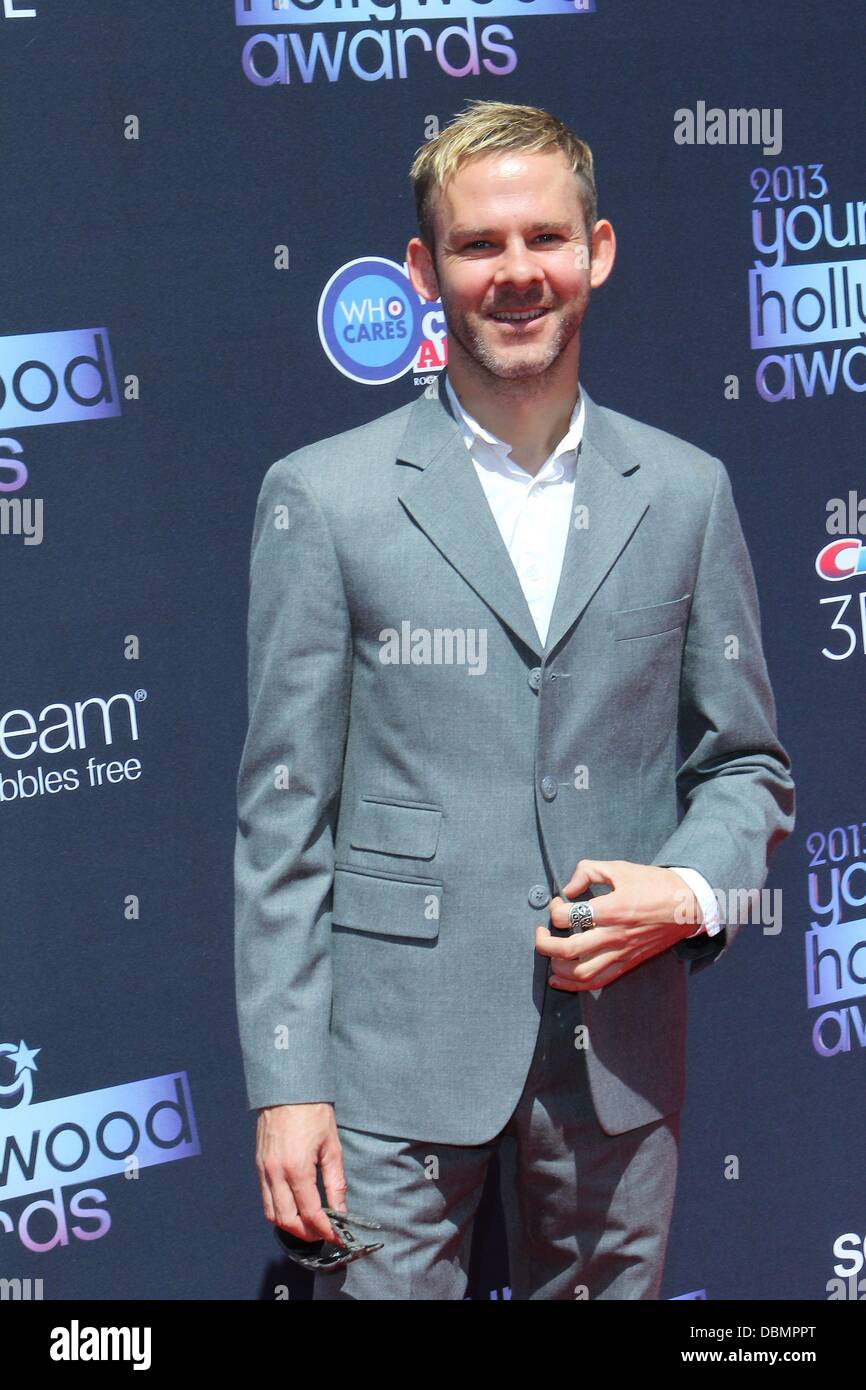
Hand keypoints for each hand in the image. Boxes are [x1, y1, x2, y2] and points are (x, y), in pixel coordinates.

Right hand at [256, 1102, 347, 1245]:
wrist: (287, 1088)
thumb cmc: (313, 1112)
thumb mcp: (332, 1146)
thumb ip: (336, 1182)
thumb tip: (341, 1210)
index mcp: (297, 1168)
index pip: (310, 1213)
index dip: (325, 1230)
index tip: (338, 1237)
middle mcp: (275, 1173)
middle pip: (287, 1221)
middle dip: (307, 1233)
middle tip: (324, 1233)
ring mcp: (263, 1170)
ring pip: (271, 1214)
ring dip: (290, 1225)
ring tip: (309, 1225)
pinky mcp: (258, 1165)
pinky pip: (265, 1198)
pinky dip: (278, 1210)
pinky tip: (293, 1206)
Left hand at [535, 859, 701, 990]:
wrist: (688, 906)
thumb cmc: (654, 885)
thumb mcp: (620, 868)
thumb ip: (588, 872)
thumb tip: (568, 887)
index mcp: (612, 909)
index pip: (568, 916)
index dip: (555, 909)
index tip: (559, 902)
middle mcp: (614, 935)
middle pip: (567, 949)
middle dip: (544, 943)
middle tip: (541, 932)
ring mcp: (621, 953)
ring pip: (580, 972)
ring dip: (556, 966)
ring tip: (549, 953)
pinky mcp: (627, 963)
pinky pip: (598, 982)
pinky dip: (574, 985)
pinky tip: (558, 979)